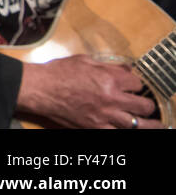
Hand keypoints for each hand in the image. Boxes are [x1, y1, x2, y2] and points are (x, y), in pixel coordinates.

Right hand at [19, 55, 161, 127]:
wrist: (40, 89)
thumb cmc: (58, 72)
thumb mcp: (84, 60)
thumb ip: (108, 65)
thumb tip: (126, 69)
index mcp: (109, 79)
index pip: (137, 84)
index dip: (136, 84)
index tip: (133, 86)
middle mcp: (111, 99)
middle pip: (143, 106)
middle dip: (147, 105)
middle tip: (146, 106)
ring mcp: (104, 116)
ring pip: (137, 125)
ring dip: (147, 125)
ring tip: (154, 125)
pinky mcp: (94, 127)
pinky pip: (116, 133)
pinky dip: (122, 131)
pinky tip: (125, 129)